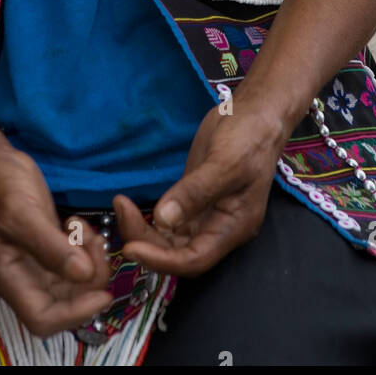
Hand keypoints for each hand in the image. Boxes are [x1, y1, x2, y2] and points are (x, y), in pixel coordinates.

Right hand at [0, 125, 112, 338]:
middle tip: (95, 246)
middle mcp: (22, 276)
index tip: (102, 291)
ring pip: (71, 281)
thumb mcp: (21, 212)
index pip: (42, 319)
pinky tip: (81, 227)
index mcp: (7, 277)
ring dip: (89, 262)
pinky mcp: (45, 244)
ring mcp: (34, 260)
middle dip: (87, 281)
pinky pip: (71, 261)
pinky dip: (84, 250)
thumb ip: (51, 247)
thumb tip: (84, 276)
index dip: (74, 314)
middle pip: (63, 302)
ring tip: (87, 231)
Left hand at [113, 100, 286, 277]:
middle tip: (121, 213)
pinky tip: (129, 204)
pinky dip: (146, 219)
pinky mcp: (191, 201)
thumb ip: (195, 192)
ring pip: (168, 239)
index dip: (162, 260)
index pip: (194, 259)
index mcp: (233, 228)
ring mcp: (204, 216)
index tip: (131, 248)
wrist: (254, 113)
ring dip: (142, 230)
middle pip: (177, 252)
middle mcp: (217, 229)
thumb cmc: (249, 138)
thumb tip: (163, 219)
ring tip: (121, 204)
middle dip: (146, 241)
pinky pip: (167, 222)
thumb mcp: (226, 163)